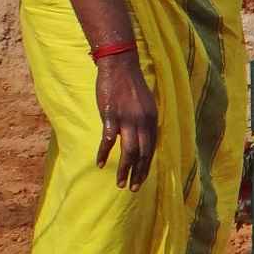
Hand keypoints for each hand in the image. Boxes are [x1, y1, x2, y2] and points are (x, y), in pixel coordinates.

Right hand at [95, 53, 157, 190]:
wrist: (120, 66)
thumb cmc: (131, 84)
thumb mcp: (145, 104)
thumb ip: (145, 121)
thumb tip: (144, 137)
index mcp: (152, 119)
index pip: (152, 148)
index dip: (147, 165)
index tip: (141, 178)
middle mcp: (143, 122)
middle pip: (143, 154)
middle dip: (138, 173)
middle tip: (133, 188)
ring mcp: (127, 119)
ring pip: (129, 152)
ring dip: (124, 170)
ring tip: (120, 183)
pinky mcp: (111, 116)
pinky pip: (108, 140)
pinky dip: (104, 154)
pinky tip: (100, 164)